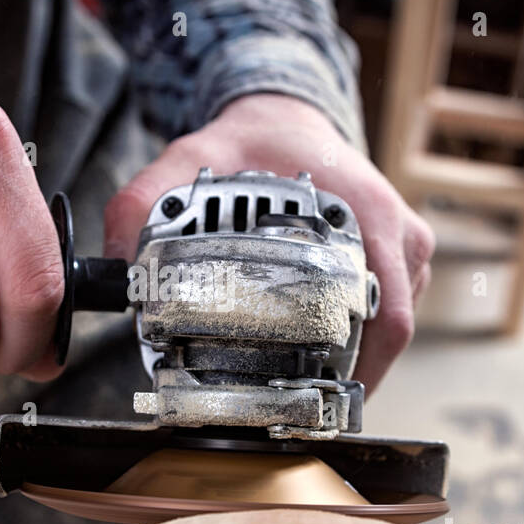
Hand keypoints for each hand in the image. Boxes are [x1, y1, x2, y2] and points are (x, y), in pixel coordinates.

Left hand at [102, 93, 433, 390]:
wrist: (287, 118)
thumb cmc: (255, 142)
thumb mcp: (191, 159)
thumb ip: (144, 202)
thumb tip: (119, 259)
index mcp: (366, 213)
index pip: (383, 315)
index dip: (356, 366)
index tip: (313, 396)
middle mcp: (396, 236)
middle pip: (387, 333)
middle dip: (345, 375)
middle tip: (294, 406)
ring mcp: (404, 250)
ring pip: (390, 330)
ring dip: (354, 361)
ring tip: (303, 388)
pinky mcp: (398, 261)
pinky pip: (387, 315)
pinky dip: (357, 339)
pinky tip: (318, 355)